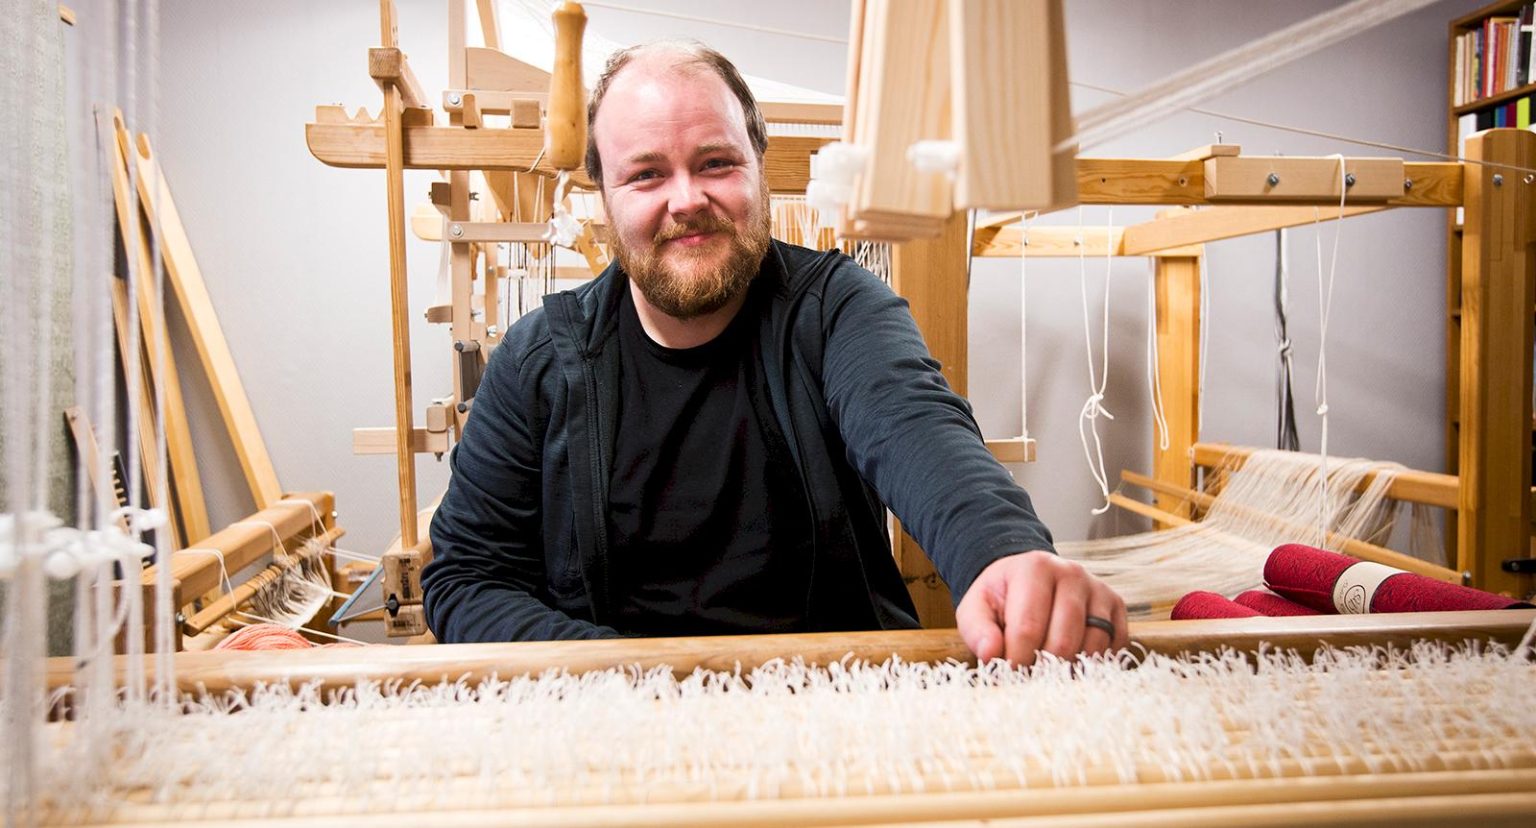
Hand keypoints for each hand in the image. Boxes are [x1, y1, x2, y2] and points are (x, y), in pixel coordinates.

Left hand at [955, 550, 1128, 665]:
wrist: (1028, 578)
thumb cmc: (1001, 598)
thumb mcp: (976, 608)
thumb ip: (977, 631)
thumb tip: (991, 654)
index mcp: (1034, 568)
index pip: (1028, 627)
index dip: (1016, 659)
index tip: (1007, 674)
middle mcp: (1072, 573)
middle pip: (1064, 640)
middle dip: (1043, 668)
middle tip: (1028, 677)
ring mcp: (1098, 588)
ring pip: (1093, 646)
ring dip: (1069, 668)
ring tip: (1048, 670)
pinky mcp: (1116, 605)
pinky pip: (1115, 645)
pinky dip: (1096, 662)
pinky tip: (1073, 661)